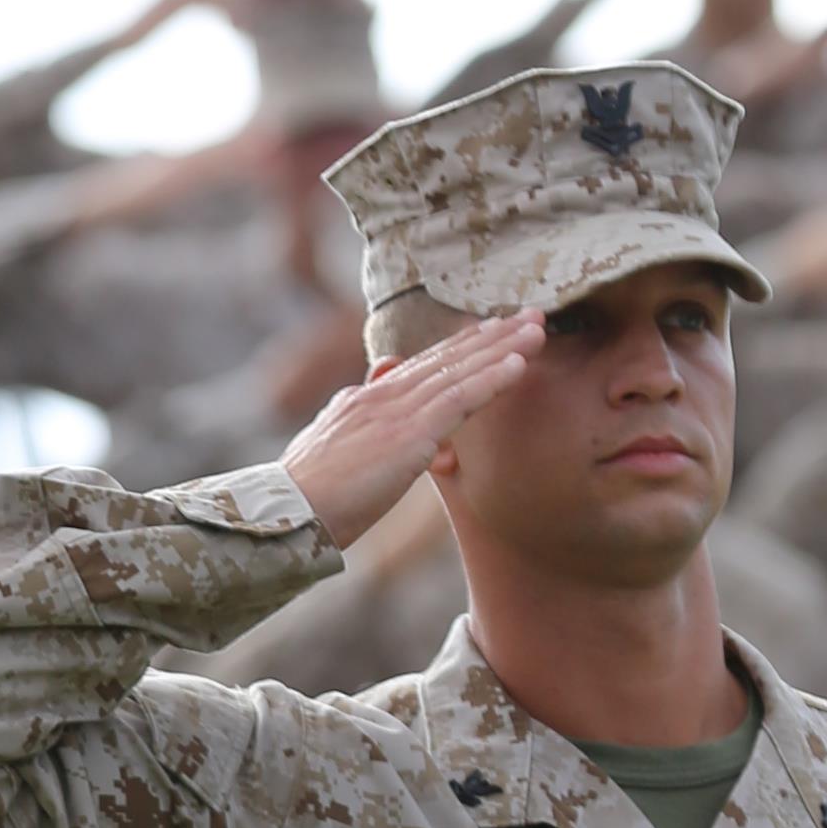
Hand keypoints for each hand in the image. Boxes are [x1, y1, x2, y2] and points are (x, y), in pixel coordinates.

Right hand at [283, 312, 542, 549]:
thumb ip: (361, 414)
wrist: (288, 513)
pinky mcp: (408, 436)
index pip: (423, 365)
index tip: (494, 329)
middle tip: (532, 314)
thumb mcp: (334, 445)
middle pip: (447, 357)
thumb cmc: (308, 495)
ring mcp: (397, 412)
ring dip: (503, 348)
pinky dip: (491, 380)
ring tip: (538, 329)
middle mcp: (384, 394)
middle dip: (492, 335)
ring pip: (460, 371)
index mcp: (367, 399)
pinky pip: (459, 400)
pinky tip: (519, 365)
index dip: (462, 346)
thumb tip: (385, 383)